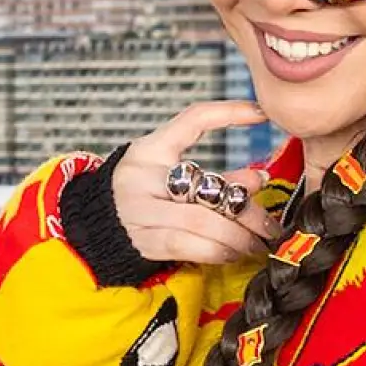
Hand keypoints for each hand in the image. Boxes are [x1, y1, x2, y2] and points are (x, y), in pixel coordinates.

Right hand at [114, 100, 281, 265]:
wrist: (94, 229)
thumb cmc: (143, 198)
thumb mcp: (170, 177)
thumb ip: (215, 177)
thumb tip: (259, 179)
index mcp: (149, 149)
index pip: (193, 118)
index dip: (229, 113)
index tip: (262, 114)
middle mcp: (142, 176)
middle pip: (208, 187)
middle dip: (248, 210)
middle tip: (270, 224)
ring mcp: (140, 210)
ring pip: (203, 222)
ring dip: (238, 237)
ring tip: (256, 243)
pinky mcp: (144, 241)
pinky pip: (190, 246)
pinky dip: (218, 252)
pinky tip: (232, 253)